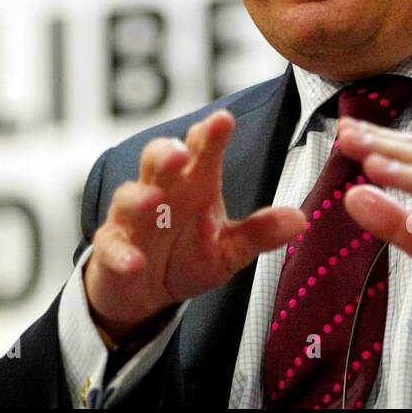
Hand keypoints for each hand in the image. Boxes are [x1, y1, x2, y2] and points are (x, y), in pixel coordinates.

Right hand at [84, 109, 306, 342]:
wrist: (142, 292)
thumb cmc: (185, 256)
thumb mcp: (228, 250)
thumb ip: (259, 233)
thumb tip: (300, 220)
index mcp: (194, 185)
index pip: (201, 151)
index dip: (209, 135)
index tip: (222, 121)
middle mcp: (161, 193)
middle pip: (158, 161)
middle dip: (166, 152)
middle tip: (180, 152)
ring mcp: (132, 220)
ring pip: (129, 197)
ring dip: (139, 197)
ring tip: (152, 200)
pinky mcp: (111, 249)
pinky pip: (112, 247)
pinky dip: (122, 254)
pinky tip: (136, 263)